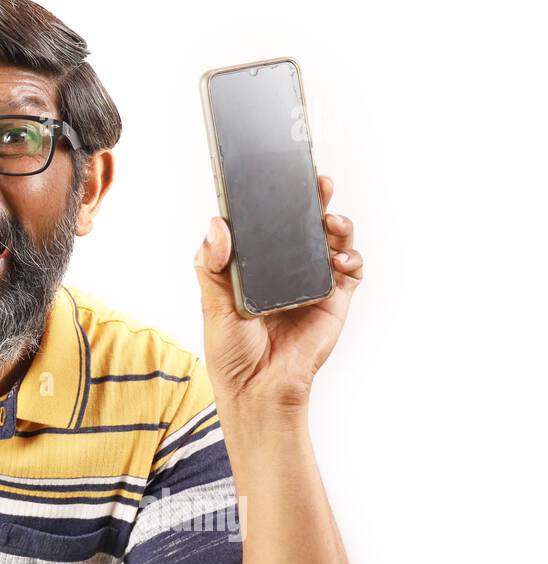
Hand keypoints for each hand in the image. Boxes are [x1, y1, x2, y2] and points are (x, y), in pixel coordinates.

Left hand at [193, 174, 362, 409]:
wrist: (259, 388)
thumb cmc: (232, 349)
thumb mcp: (213, 303)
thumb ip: (212, 264)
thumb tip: (216, 224)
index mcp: (254, 265)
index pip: (267, 224)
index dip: (275, 199)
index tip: (281, 175)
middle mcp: (284, 268)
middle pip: (304, 225)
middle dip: (315, 200)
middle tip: (319, 185)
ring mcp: (311, 281)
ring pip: (331, 240)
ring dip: (336, 225)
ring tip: (330, 222)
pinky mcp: (334, 299)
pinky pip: (350, 270)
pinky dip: (351, 256)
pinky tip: (341, 257)